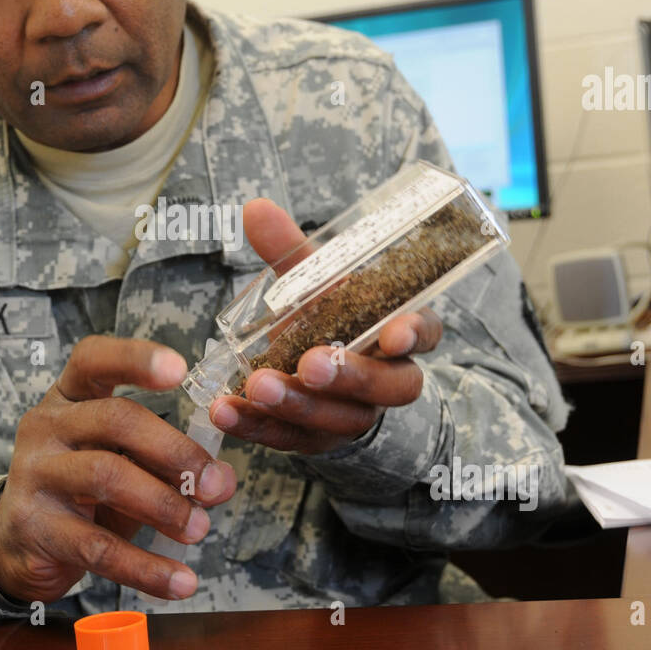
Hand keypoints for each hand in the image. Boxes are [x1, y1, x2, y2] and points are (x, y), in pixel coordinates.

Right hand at [0, 335, 237, 604]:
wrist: (18, 542)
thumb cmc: (82, 489)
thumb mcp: (124, 462)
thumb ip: (170, 463)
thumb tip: (223, 479)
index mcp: (70, 397)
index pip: (94, 359)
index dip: (135, 359)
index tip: (180, 369)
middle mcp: (46, 425)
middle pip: (115, 419)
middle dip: (175, 451)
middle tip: (216, 486)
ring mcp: (33, 473)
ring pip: (106, 476)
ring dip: (164, 505)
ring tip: (199, 530)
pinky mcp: (33, 527)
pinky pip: (96, 546)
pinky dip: (145, 566)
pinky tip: (179, 581)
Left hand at [207, 198, 444, 453]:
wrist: (320, 382)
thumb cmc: (327, 321)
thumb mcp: (315, 284)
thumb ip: (291, 251)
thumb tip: (254, 207)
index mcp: (398, 333)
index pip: (425, 333)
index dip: (414, 334)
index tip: (396, 333)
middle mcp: (387, 380)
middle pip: (388, 387)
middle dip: (349, 377)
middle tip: (311, 364)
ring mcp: (354, 416)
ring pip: (339, 420)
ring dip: (297, 405)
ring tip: (257, 387)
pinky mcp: (317, 442)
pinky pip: (291, 441)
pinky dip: (257, 427)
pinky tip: (226, 411)